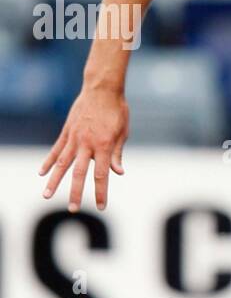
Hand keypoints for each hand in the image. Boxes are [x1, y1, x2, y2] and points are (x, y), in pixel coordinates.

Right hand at [39, 84, 129, 211]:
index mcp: (104, 146)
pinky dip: (49, 161)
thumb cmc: (117, 111)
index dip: (101, 192)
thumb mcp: (122, 132)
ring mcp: (74, 137)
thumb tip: (118, 173)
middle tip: (72, 209)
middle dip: (75, 192)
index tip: (100, 206)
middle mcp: (87, 143)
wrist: (102, 89)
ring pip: (62, 163)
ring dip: (54, 180)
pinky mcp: (67, 131)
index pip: (102, 175)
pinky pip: (56, 149)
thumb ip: (117, 154)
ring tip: (46, 195)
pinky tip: (42, 173)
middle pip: (79, 173)